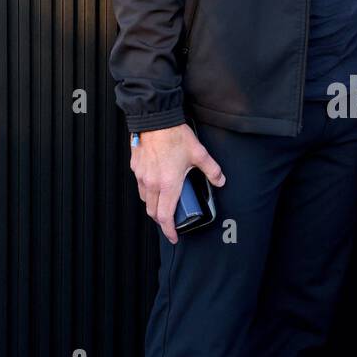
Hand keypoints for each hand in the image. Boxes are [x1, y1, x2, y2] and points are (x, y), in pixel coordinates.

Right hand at [130, 122, 225, 243]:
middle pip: (153, 212)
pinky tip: (156, 183)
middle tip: (171, 222)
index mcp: (168, 184)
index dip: (169, 231)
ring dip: (154, 205)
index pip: (165, 216)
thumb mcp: (199, 153)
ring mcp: (141, 176)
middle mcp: (152, 183)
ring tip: (164, 202)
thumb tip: (220, 181)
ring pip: (145, 199)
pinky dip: (147, 190)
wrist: (155, 119)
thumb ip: (212, 170)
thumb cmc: (174, 135)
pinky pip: (140, 185)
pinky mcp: (136, 167)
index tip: (173, 237)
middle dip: (162, 220)